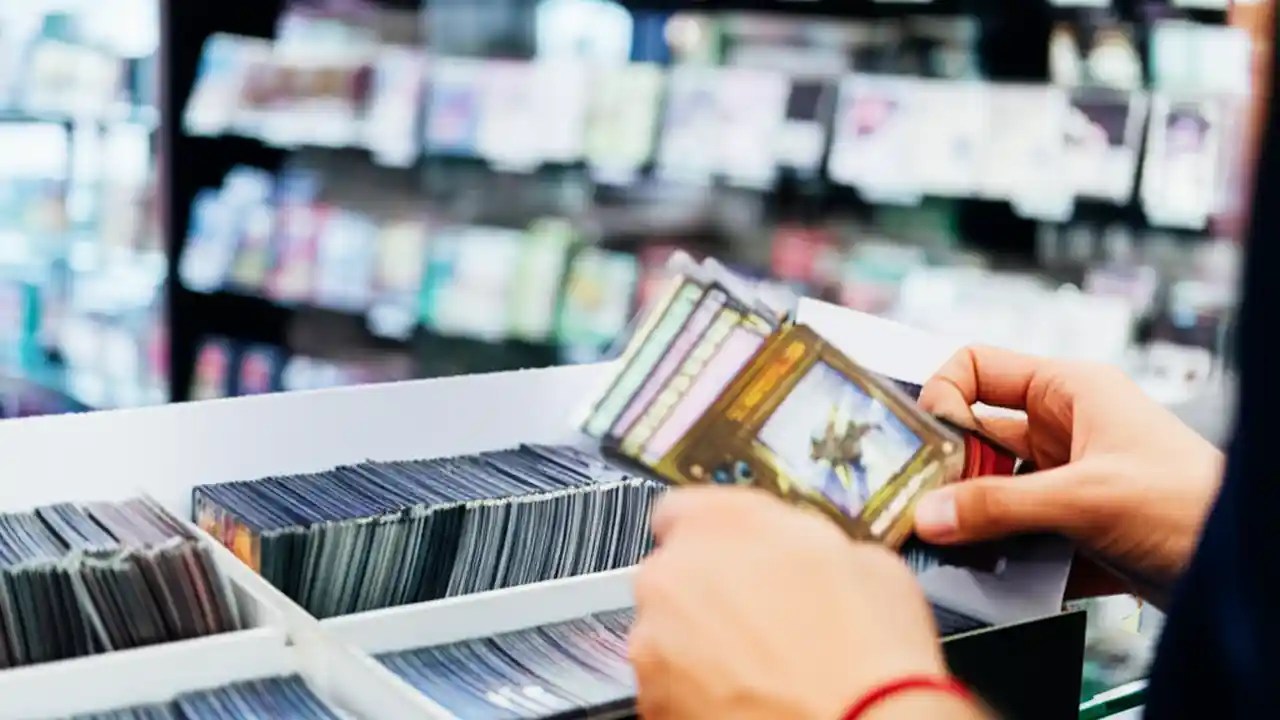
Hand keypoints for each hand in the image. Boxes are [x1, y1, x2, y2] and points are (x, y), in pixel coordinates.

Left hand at [630, 487, 980, 719]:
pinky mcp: (650, 700)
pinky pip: (667, 683)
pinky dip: (695, 689)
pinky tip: (748, 697)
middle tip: (766, 620)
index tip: (738, 557)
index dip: (718, 538)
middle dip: (712, 592)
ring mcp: (653, 642)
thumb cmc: (870, 656)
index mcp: (719, 523)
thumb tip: (803, 556)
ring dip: (701, 643)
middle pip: (677, 573)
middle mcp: (673, 574)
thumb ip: (804, 542)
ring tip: (762, 668)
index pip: (684, 509)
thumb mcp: (864, 559)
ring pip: (668, 630)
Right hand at [913, 346, 1224, 600]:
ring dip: (972, 519)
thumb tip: (930, 514)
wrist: (1247, 566)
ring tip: (956, 547)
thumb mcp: (1087, 499)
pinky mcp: (1072, 525)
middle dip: (949, 472)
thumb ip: (1000, 506)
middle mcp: (1063, 428)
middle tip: (927, 506)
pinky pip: (1014, 531)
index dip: (943, 396)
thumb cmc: (1196, 504)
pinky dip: (999, 554)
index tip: (926, 440)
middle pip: (976, 436)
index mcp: (1068, 391)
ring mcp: (1067, 478)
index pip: (977, 367)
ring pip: (991, 489)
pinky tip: (994, 574)